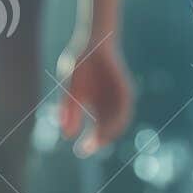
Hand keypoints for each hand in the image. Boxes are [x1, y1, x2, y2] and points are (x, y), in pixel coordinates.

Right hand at [56, 39, 132, 156]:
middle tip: (90, 147)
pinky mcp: (126, 89)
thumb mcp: (71, 91)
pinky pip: (125, 107)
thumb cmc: (80, 66)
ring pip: (119, 122)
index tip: (80, 151)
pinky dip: (119, 117)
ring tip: (100, 139)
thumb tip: (67, 135)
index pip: (96, 134)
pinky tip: (111, 123)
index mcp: (98, 111)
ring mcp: (119, 99)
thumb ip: (70, 111)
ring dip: (110, 131)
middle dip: (100, 140)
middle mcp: (110, 108)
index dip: (89, 143)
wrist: (94, 41)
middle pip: (108, 131)